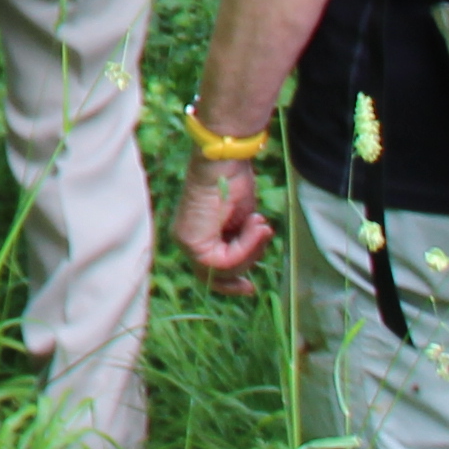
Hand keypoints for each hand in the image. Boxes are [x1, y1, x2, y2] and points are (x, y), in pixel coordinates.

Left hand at [170, 151, 273, 295]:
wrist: (224, 160)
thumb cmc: (233, 180)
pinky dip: (246, 246)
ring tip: (259, 223)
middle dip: (244, 267)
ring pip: (222, 270)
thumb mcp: (241, 218)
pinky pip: (224, 261)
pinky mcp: (191, 241)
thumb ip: (241, 240)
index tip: (249, 287)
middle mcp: (187, 240)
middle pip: (216, 274)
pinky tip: (254, 223)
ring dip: (251, 249)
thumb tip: (250, 256)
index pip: (210, 270)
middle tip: (262, 251)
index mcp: (196, 233)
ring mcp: (186, 242)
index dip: (230, 281)